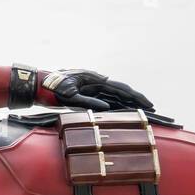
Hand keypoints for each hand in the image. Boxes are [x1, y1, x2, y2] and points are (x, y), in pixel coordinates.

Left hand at [38, 69, 154, 111]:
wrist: (42, 85)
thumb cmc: (55, 88)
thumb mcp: (71, 95)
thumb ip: (89, 101)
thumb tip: (107, 107)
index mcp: (97, 80)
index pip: (122, 89)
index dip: (136, 97)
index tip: (148, 103)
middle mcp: (98, 84)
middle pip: (122, 93)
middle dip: (137, 101)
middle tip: (152, 109)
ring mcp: (93, 90)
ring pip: (116, 98)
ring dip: (130, 105)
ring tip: (144, 112)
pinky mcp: (88, 96)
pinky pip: (106, 102)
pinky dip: (117, 107)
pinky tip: (124, 113)